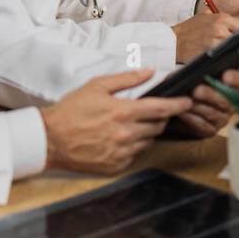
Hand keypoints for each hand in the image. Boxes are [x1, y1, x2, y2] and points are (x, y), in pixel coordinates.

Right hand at [39, 69, 191, 174]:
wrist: (50, 139)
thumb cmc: (71, 110)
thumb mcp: (97, 86)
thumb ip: (127, 79)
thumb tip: (150, 72)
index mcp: (123, 112)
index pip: (161, 108)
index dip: (178, 104)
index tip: (188, 101)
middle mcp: (126, 134)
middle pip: (158, 126)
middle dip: (161, 117)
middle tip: (153, 110)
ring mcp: (122, 152)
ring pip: (148, 141)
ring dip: (147, 131)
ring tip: (131, 123)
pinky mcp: (116, 166)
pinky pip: (136, 154)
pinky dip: (134, 145)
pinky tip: (120, 137)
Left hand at [166, 70, 238, 138]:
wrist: (182, 100)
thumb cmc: (192, 83)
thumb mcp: (196, 72)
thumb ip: (200, 69)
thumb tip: (195, 69)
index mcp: (233, 85)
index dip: (235, 79)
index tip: (226, 76)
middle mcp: (232, 103)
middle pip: (225, 100)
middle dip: (209, 94)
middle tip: (197, 90)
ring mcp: (223, 118)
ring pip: (212, 113)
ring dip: (197, 107)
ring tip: (185, 101)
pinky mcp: (212, 129)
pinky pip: (203, 125)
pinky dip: (191, 118)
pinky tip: (183, 112)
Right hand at [172, 11, 238, 62]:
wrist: (174, 40)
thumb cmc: (189, 29)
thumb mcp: (206, 16)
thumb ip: (222, 17)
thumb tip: (238, 21)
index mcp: (221, 18)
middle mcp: (220, 28)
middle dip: (238, 42)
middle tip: (232, 45)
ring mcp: (215, 41)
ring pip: (233, 46)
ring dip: (230, 49)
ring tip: (224, 50)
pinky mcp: (210, 52)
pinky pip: (223, 54)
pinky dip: (222, 55)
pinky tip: (218, 55)